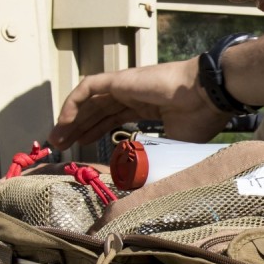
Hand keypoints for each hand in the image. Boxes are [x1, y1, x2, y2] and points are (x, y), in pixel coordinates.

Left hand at [48, 58, 229, 149]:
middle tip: (61, 146)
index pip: (113, 117)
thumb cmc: (200, 120)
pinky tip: (64, 122)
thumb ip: (155, 159)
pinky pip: (87, 88)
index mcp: (147, 106)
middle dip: (77, 128)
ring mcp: (125, 85)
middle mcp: (133, 94)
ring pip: (89, 100)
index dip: (95, 131)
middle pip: (97, 110)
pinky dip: (73, 103)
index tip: (81, 146)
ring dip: (70, 119)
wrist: (207, 96)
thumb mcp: (174, 148)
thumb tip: (145, 184)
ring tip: (56, 139)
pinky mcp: (120, 80)